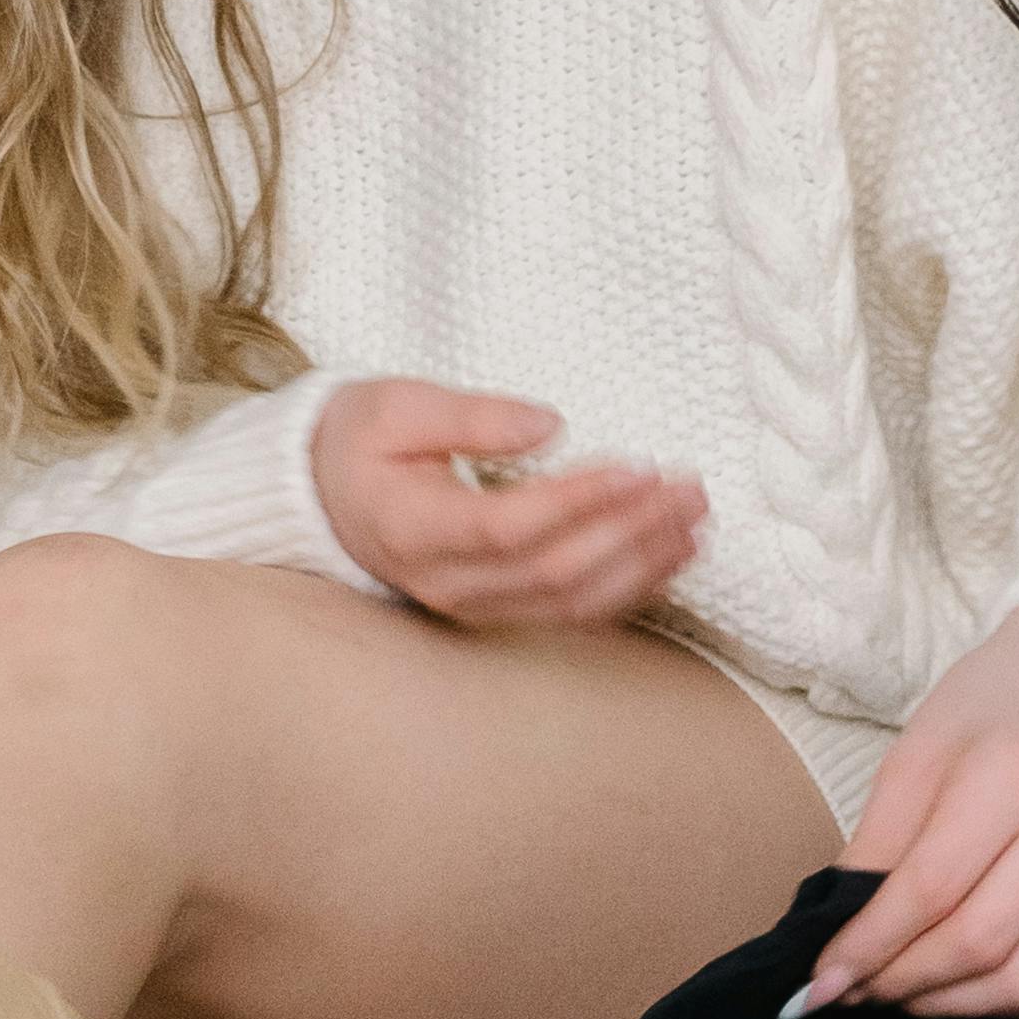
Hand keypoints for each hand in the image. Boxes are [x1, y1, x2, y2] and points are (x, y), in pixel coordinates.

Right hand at [313, 379, 707, 631]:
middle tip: (688, 488)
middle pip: (553, 570)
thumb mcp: (396, 406)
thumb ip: (472, 416)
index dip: (580, 501)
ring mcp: (471, 606)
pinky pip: (571, 612)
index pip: (510, 526)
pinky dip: (629, 588)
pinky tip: (670, 557)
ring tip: (694, 522)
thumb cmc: (358, 441)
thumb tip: (552, 425)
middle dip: (631, 531)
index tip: (638, 466)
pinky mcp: (496, 611)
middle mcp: (445, 582)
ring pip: (570, 602)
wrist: (324, 496)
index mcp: (412, 528)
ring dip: (642, 565)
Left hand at [798, 618, 1018, 1018]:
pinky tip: (949, 988)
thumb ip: (876, 843)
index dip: (868, 945)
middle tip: (852, 992)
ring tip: (894, 995)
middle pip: (979, 943)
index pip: (931, 889)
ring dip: (946, 1006)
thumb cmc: (987, 710)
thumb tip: (837, 930)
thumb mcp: (915, 752)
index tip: (819, 981)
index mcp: (1014, 774)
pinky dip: (994, 1003)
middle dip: (902, 983)